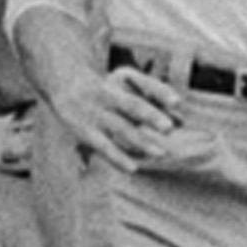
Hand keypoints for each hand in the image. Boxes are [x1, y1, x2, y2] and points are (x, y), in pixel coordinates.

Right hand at [65, 61, 195, 172]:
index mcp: (120, 79)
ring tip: (161, 152)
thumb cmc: (107, 86)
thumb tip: (182, 119)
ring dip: (139, 140)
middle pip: (131, 105)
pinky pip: (104, 146)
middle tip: (169, 128)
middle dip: (149, 116)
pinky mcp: (85, 131)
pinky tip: (133, 168)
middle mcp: (107, 94)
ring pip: (120, 127)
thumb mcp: (127, 83)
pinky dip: (117, 157)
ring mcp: (95, 112)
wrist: (64, 78)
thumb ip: (154, 99)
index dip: (160, 93)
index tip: (177, 103)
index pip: (143, 86)